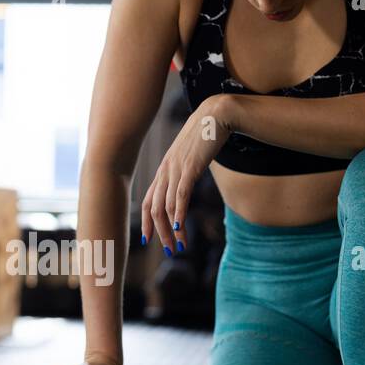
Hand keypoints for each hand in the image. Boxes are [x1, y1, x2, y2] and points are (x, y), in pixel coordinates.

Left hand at [142, 94, 231, 252]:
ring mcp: (177, 168)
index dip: (146, 221)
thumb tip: (186, 181)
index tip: (147, 239)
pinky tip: (180, 227)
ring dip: (172, 230)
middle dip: (160, 233)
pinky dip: (178, 213)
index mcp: (165, 168)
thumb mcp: (191, 155)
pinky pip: (181, 194)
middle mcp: (166, 170)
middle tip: (169, 251)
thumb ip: (185, 169)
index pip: (149, 199)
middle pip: (155, 208)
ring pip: (167, 206)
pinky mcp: (191, 167)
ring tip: (179, 246)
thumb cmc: (206, 134)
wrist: (217, 113)